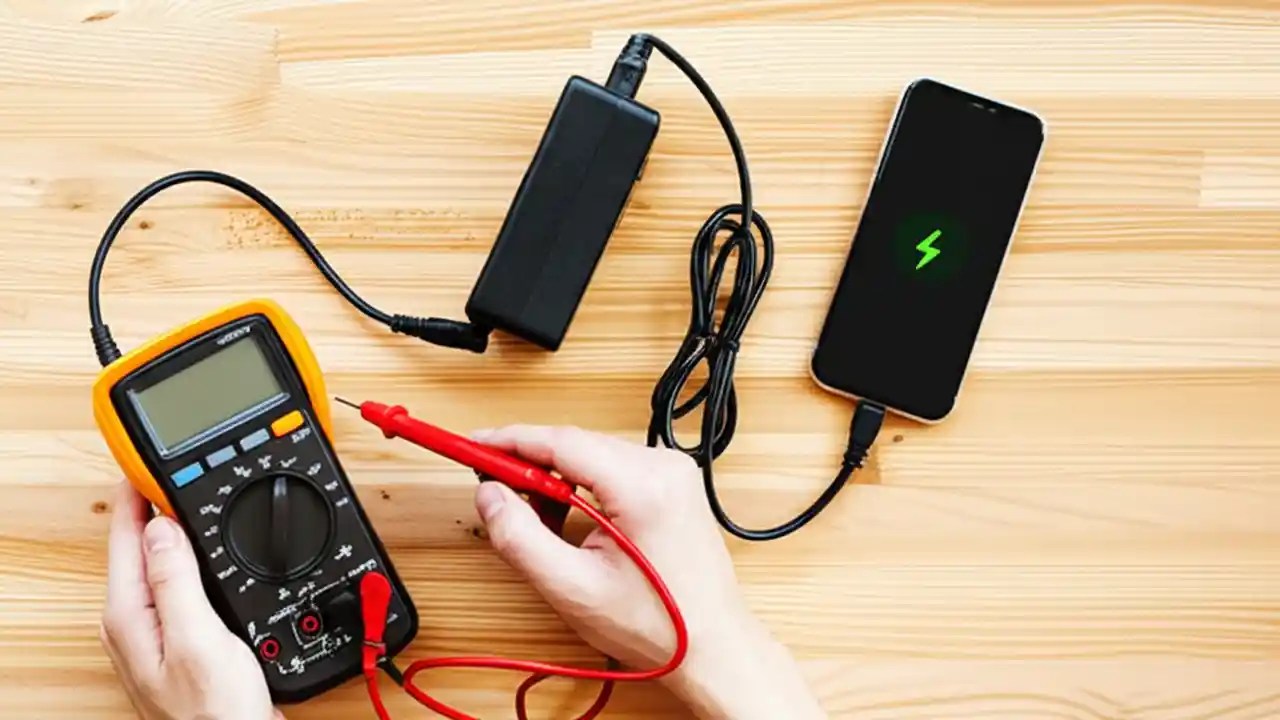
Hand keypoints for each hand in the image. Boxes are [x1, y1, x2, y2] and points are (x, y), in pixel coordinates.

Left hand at [101, 482, 281, 719]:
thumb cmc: (216, 712)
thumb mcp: (198, 637)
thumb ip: (175, 580)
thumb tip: (161, 526)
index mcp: (129, 614)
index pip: (127, 534)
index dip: (139, 490)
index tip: (154, 458)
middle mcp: (134, 620)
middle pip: (140, 543)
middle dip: (156, 504)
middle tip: (180, 466)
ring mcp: (156, 629)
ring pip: (162, 560)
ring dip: (177, 529)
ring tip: (192, 493)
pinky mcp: (180, 635)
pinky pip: (179, 580)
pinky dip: (193, 556)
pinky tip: (211, 547)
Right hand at [471, 426, 825, 719]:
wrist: (713, 646)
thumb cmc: (657, 625)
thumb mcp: (573, 588)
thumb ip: (521, 538)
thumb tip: (488, 497)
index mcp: (644, 486)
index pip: (562, 442)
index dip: (510, 440)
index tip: (472, 446)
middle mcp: (664, 467)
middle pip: (576, 444)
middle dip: (529, 465)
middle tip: (494, 492)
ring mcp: (674, 472)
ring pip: (592, 455)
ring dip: (557, 479)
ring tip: (540, 524)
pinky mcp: (674, 483)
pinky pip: (614, 468)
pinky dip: (583, 487)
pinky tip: (571, 521)